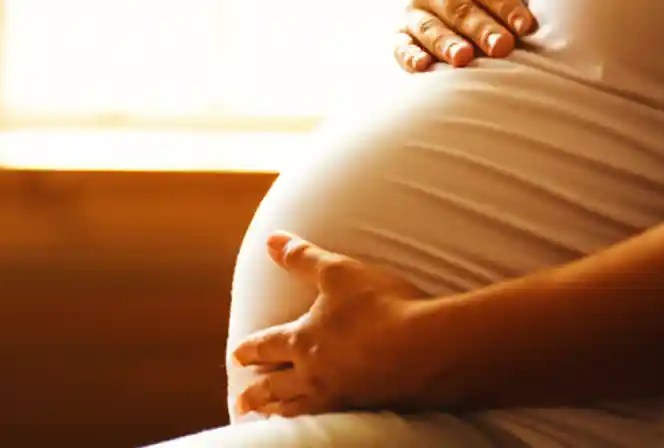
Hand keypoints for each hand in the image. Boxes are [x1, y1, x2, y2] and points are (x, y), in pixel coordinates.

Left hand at [231, 232, 432, 417]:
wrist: (427, 348)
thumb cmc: (380, 305)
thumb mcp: (338, 271)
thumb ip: (302, 257)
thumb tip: (271, 240)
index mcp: (303, 340)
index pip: (267, 346)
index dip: (249, 350)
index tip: (237, 356)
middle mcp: (314, 374)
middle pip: (275, 385)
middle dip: (256, 392)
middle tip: (241, 400)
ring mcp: (339, 396)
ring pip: (297, 408)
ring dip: (277, 411)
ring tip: (267, 416)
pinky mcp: (365, 409)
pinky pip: (327, 421)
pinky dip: (310, 424)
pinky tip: (314, 423)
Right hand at [395, 0, 534, 71]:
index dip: (505, 5)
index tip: (525, 26)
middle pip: (459, 9)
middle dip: (481, 29)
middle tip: (502, 47)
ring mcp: (413, 9)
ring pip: (430, 28)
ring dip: (446, 44)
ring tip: (464, 59)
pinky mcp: (400, 33)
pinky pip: (401, 46)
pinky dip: (409, 56)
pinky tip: (423, 67)